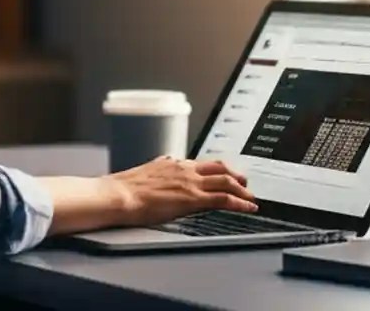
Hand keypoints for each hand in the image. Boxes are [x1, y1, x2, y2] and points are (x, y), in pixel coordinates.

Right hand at [106, 156, 257, 226]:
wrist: (119, 195)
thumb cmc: (124, 189)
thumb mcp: (144, 172)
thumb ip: (157, 169)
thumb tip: (161, 165)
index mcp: (172, 163)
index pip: (201, 163)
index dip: (216, 169)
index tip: (222, 174)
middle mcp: (185, 169)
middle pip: (219, 167)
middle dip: (235, 175)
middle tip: (244, 183)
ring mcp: (191, 183)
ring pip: (226, 181)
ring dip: (242, 189)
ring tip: (251, 197)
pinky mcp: (193, 198)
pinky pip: (224, 198)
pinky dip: (240, 202)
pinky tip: (248, 207)